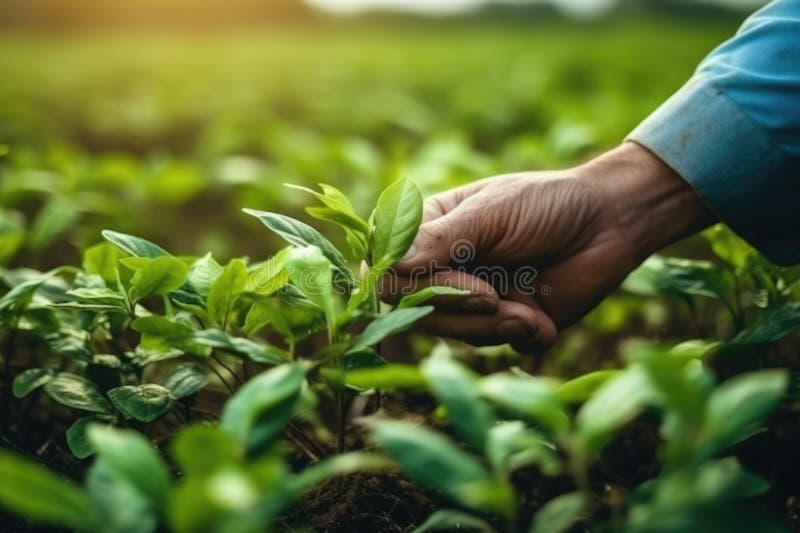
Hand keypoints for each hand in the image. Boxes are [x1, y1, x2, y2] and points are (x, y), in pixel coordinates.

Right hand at [382, 142, 713, 350]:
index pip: (392, 268)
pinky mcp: (510, 324)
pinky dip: (519, 336)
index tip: (434, 281)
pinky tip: (542, 320)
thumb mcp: (493, 212)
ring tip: (526, 311)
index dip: (405, 283)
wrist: (613, 223)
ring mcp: (476, 299)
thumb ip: (443, 239)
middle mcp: (447, 268)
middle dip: (455, 307)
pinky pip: (496, 346)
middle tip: (492, 296)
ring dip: (490, 327)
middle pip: (418, 308)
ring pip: (455, 333)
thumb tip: (392, 265)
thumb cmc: (548, 203)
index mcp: (433, 233)